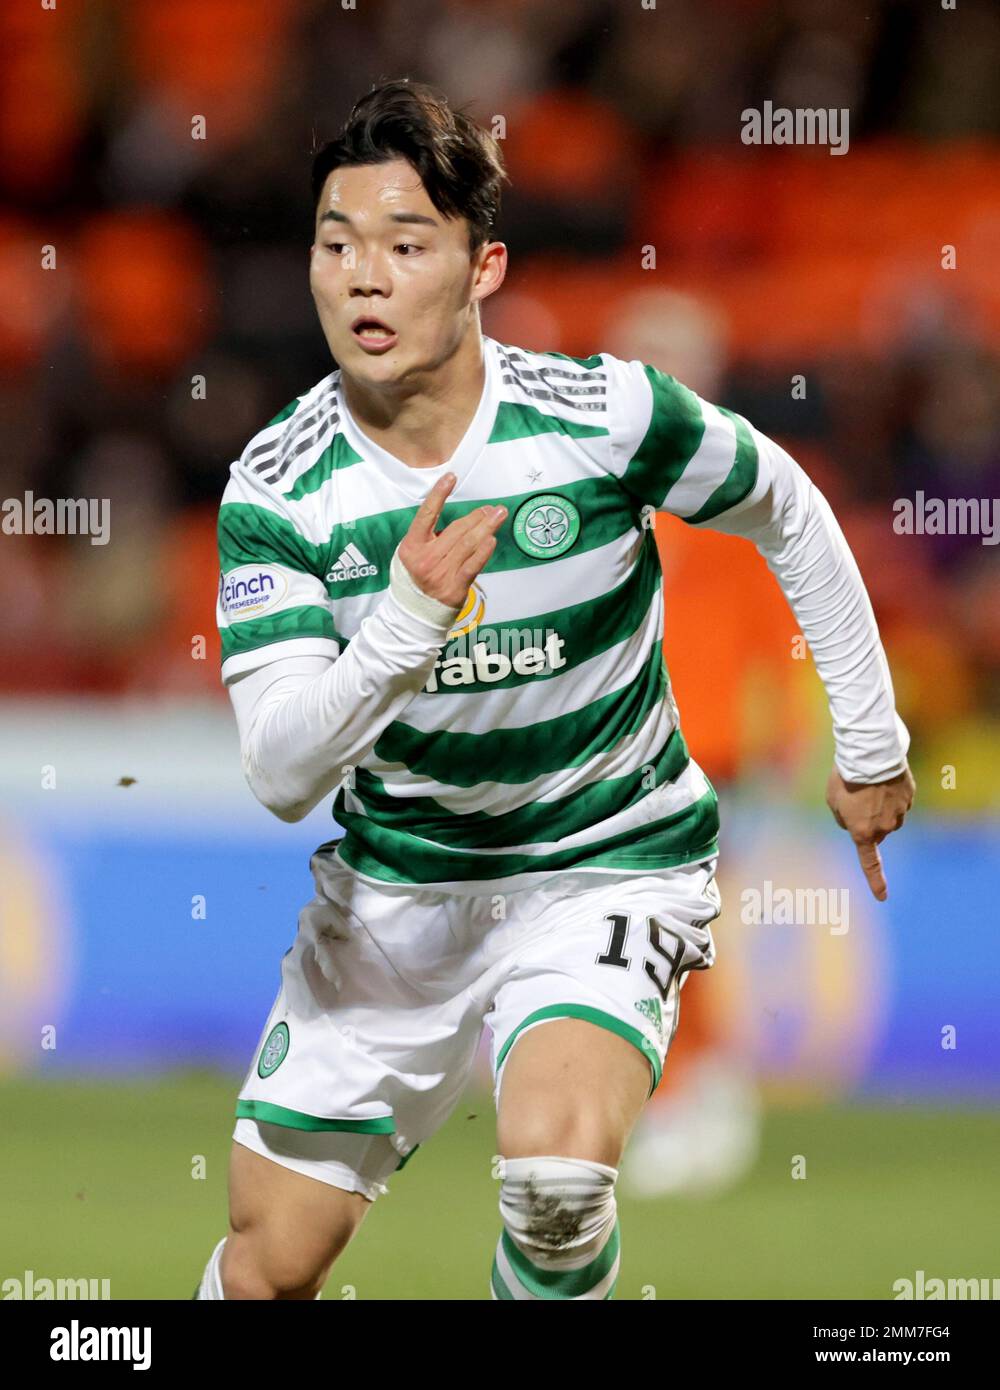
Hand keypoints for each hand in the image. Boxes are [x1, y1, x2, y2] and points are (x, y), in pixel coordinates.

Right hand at [397, 473, 506, 608]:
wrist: (415, 610)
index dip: (439, 494)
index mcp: (412, 546)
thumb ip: (431, 535)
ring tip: (498, 515)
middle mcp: (426, 559)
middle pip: (456, 530)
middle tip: (491, 508)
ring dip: (486, 527)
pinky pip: (472, 566)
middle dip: (477, 516)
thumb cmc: (417, 575)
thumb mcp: (413, 552)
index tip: (451, 477)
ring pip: (467, 544)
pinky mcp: (454, 587)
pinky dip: (483, 551)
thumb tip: (468, 520)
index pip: (426, 514)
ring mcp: (440, 574)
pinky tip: (492, 539)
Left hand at [825, 765, 915, 900]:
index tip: (882, 897)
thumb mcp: (833, 801)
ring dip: (881, 807)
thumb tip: (853, 823)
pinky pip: (900, 801)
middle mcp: (885, 827)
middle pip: (878, 832)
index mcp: (863, 833)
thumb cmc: (845, 779)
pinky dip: (891, 794)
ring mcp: (900, 812)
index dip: (876, 881)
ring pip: (891, 817)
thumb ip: (843, 818)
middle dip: (869, 822)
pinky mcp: (909, 797)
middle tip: (857, 799)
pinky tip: (882, 780)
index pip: (869, 863)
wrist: (869, 755)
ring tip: (868, 786)